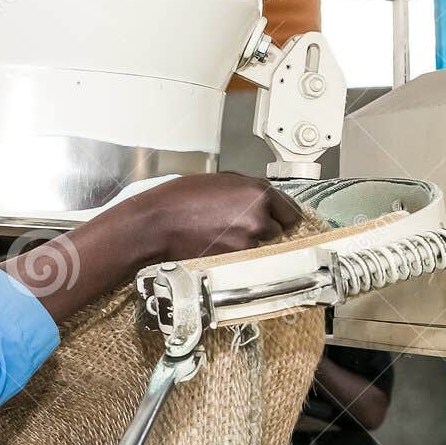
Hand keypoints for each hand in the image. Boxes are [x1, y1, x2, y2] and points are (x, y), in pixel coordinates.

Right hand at [1, 172, 304, 323]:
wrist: (153, 225)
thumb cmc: (179, 198)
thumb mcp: (218, 181)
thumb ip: (247, 190)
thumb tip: (263, 200)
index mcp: (259, 192)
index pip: (291, 213)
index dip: (280, 217)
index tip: (271, 221)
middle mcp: (259, 218)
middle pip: (278, 233)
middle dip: (263, 231)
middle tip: (238, 228)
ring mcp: (247, 242)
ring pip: (261, 250)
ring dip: (248, 246)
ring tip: (222, 238)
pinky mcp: (232, 261)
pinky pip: (243, 262)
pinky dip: (234, 258)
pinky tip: (215, 248)